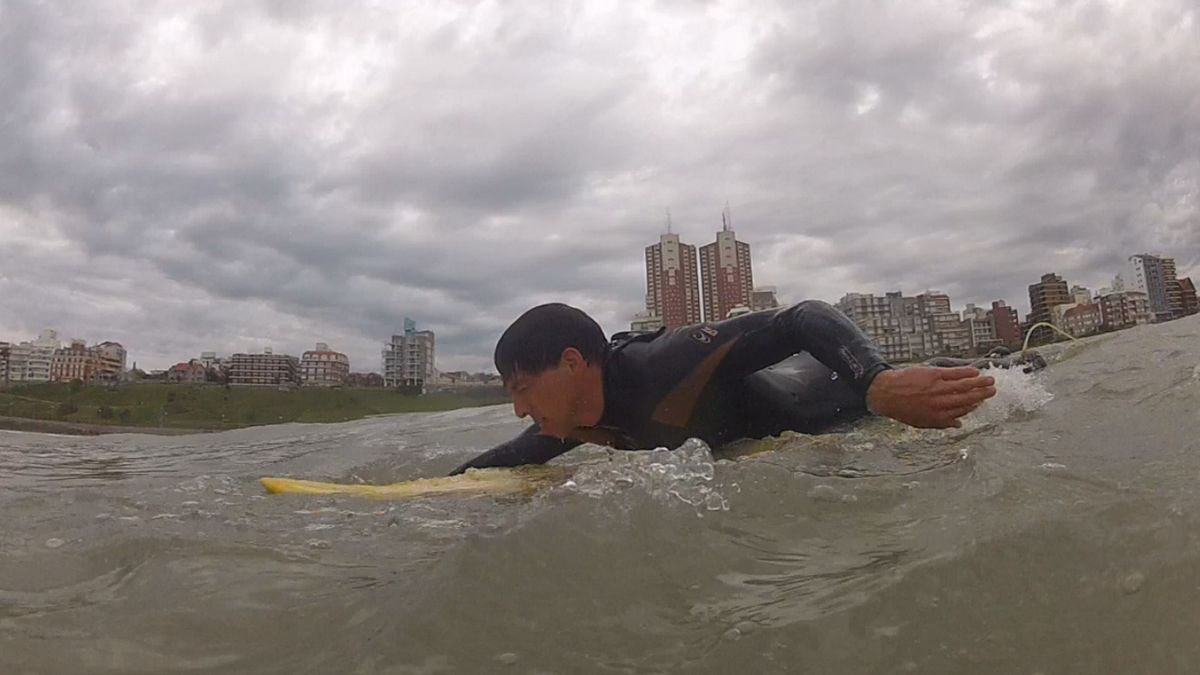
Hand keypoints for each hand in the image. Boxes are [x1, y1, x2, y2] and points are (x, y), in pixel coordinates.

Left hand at [865, 366, 996, 428]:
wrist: (886, 393)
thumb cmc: (902, 408)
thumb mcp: (921, 422)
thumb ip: (941, 424)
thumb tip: (958, 425)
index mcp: (940, 416)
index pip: (963, 411)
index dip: (974, 406)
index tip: (980, 403)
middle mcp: (942, 403)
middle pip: (968, 398)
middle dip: (982, 395)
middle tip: (993, 391)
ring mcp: (938, 388)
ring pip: (965, 385)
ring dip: (980, 383)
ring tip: (990, 380)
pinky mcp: (934, 375)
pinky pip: (954, 373)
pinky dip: (966, 372)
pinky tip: (975, 371)